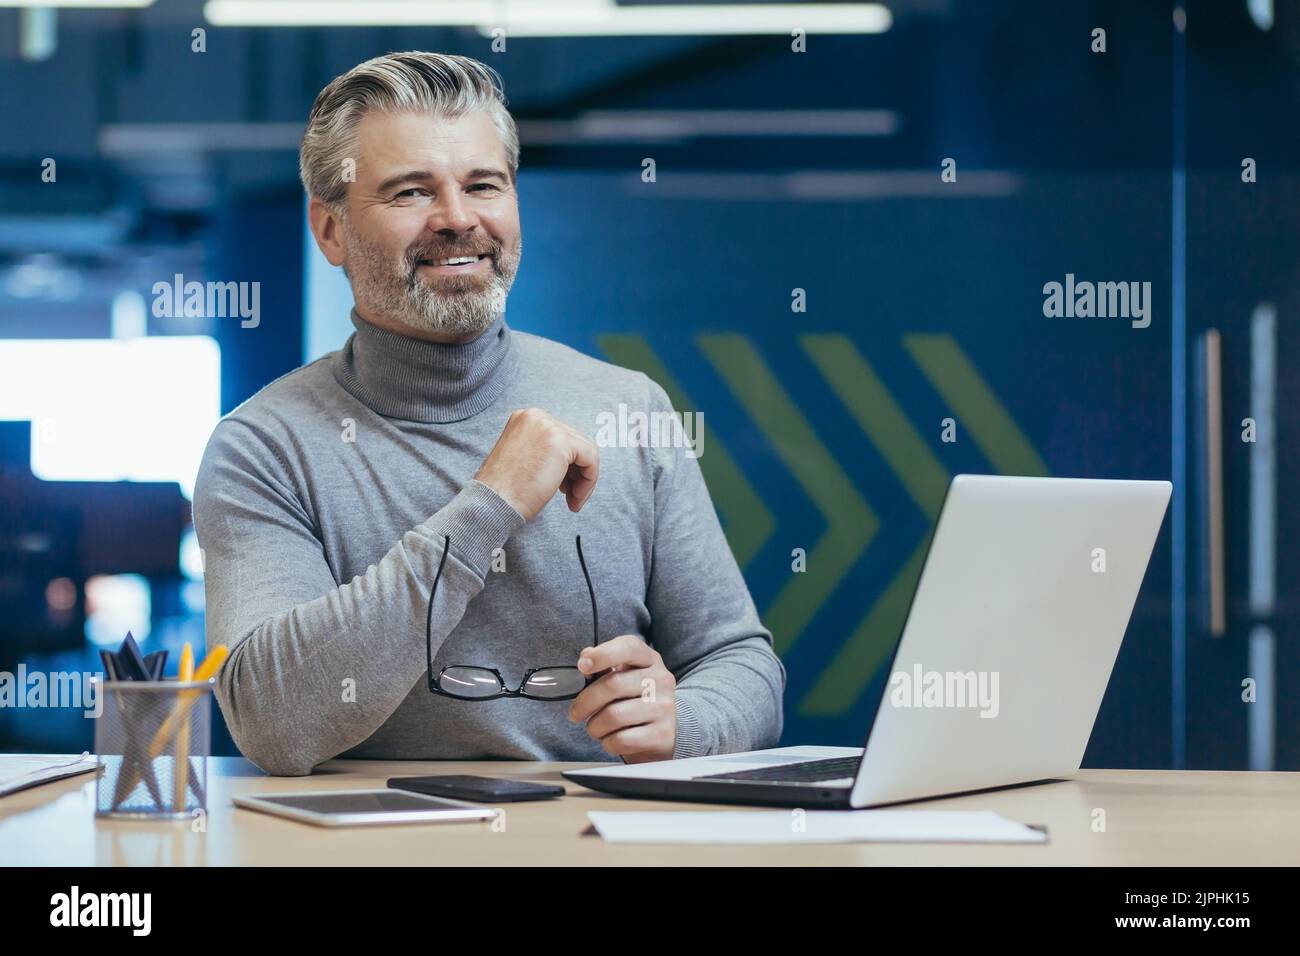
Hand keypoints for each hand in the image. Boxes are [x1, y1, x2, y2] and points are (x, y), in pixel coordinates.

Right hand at [474, 408, 599, 519]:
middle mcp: (536, 416)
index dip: (568, 466)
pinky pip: (591, 459)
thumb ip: (546, 452)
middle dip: (577, 472)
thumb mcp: (525, 461)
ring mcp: (548, 426)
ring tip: (572, 501)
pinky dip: (588, 481)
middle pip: (575, 442)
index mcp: (524, 419)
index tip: (563, 487)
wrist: (491, 504)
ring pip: (587, 450)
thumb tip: (575, 460)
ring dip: (584, 479)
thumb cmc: (504, 492)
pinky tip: (574, 499)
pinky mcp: (561, 441)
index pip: (561, 437)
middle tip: (569, 496)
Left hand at [568, 635, 676, 761]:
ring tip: (595, 728)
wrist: (666, 731)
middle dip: (585, 702)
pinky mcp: (662, 734)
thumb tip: (586, 656)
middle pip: (613, 684)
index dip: (603, 654)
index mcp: (650, 660)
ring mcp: (664, 707)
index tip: (582, 666)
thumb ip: (604, 664)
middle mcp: (661, 680)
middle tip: (576, 713)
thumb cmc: (635, 699)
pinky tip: (611, 739)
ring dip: (594, 726)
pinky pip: (621, 739)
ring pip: (613, 716)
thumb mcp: (625, 676)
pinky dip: (607, 743)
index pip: (629, 647)